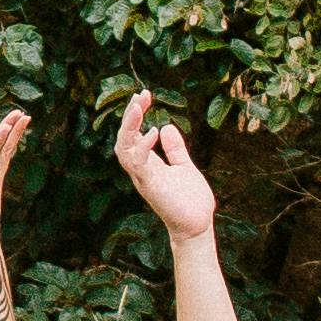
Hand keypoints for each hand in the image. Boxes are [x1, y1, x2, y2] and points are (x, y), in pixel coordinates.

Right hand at [113, 88, 216, 239]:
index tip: (144, 94)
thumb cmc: (190, 200)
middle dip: (129, 116)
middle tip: (139, 96)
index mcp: (148, 164)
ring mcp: (144, 178)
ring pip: (124, 149)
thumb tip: (166, 127)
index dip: (135, 115)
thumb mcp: (184, 167)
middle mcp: (141, 170)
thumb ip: (174, 149)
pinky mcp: (151, 187)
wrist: (197, 226)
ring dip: (129, 127)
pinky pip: (139, 164)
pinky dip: (143, 147)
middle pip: (123, 139)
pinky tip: (153, 132)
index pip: (133, 134)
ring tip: (138, 107)